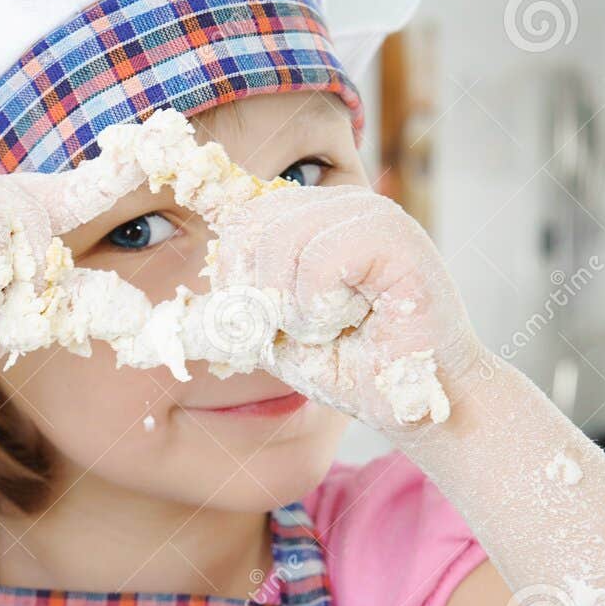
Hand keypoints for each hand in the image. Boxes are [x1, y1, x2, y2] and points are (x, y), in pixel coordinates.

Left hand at [202, 182, 486, 434]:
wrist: (413, 402)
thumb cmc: (351, 365)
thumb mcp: (276, 330)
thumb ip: (239, 303)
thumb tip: (191, 298)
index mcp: (313, 216)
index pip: (242, 218)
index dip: (236, 276)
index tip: (268, 319)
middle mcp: (341, 202)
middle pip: (253, 224)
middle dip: (260, 293)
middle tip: (302, 327)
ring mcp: (372, 212)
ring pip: (282, 240)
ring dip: (293, 306)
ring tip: (332, 325)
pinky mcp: (396, 237)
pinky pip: (319, 260)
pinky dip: (319, 306)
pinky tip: (351, 320)